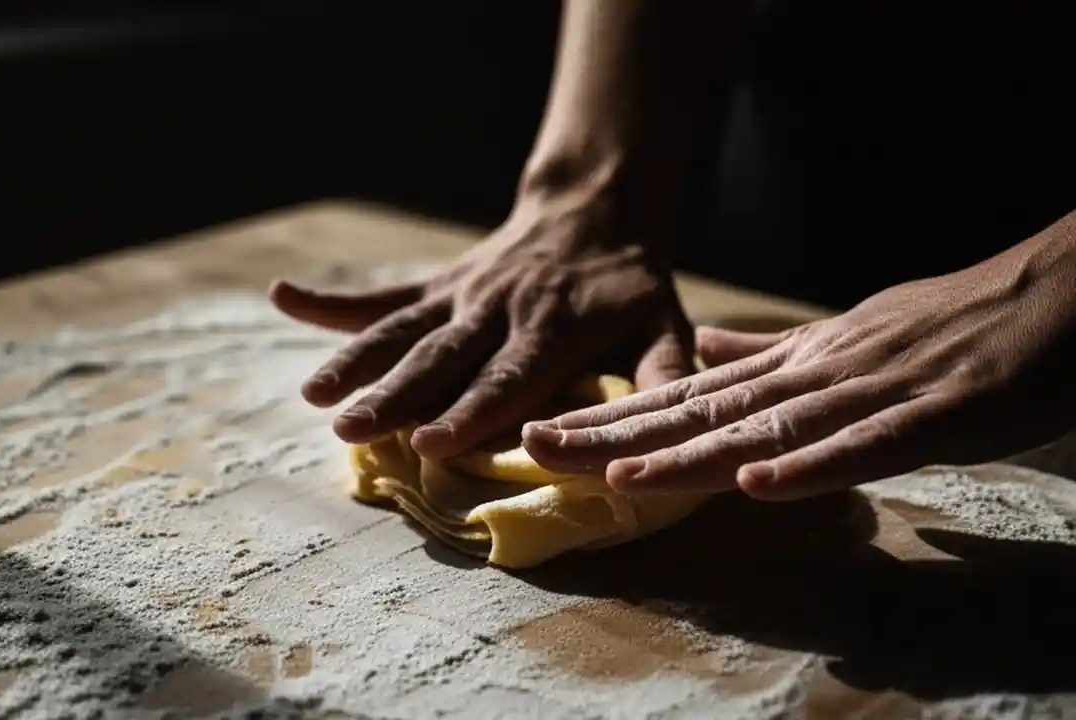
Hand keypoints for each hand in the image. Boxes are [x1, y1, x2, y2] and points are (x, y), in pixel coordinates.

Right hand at [270, 192, 693, 458]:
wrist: (594, 211)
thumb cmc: (629, 288)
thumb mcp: (663, 327)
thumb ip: (660, 376)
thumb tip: (661, 436)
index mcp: (553, 329)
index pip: (508, 377)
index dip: (470, 412)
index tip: (428, 443)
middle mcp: (498, 311)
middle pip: (440, 359)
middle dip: (394, 397)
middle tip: (349, 429)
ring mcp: (461, 295)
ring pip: (401, 331)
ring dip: (355, 362)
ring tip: (313, 396)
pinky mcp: (438, 285)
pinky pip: (382, 294)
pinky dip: (331, 300)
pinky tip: (282, 297)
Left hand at [523, 226, 1075, 499]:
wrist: (1050, 294)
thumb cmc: (947, 326)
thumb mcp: (840, 339)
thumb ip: (770, 354)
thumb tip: (705, 351)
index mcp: (793, 364)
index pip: (686, 396)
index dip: (612, 416)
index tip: (542, 431)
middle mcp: (815, 375)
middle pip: (701, 410)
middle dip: (616, 433)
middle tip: (534, 447)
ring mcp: (871, 392)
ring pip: (767, 430)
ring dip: (692, 455)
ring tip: (618, 475)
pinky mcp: (935, 413)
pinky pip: (867, 446)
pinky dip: (812, 466)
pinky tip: (758, 484)